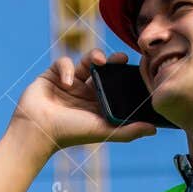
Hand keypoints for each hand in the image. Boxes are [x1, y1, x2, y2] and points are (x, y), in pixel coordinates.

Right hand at [8, 49, 157, 155]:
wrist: (38, 131)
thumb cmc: (71, 134)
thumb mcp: (104, 131)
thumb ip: (129, 131)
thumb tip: (154, 130)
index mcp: (97, 103)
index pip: (114, 84)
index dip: (123, 75)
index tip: (134, 67)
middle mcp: (84, 92)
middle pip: (102, 70)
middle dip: (112, 61)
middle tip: (122, 58)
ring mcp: (68, 83)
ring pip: (84, 61)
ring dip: (93, 58)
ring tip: (98, 62)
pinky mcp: (51, 75)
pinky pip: (62, 62)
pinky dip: (66, 68)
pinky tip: (67, 83)